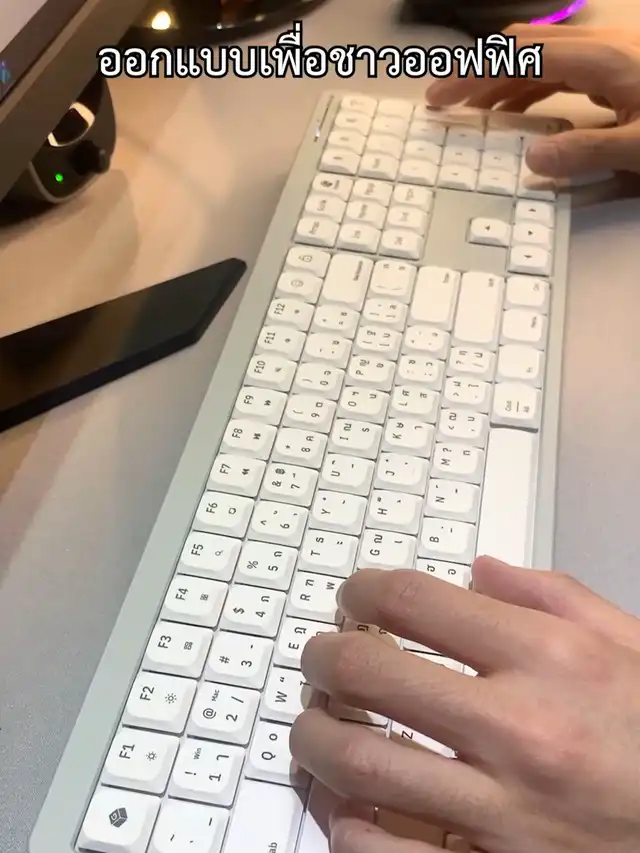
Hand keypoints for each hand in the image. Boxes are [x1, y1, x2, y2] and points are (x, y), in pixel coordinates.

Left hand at [290, 558, 639, 852]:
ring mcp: (504, 812)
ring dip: (315, 741)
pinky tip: (351, 809)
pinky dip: (352, 830)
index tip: (355, 598)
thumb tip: (478, 571)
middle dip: (324, 657)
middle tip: (320, 657)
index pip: (416, 601)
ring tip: (314, 727)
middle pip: (370, 674)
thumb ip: (554, 596)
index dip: (365, 590)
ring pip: (363, 765)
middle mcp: (521, 729)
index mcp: (550, 659)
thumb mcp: (632, 645)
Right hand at [427, 25, 639, 177]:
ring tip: (474, 110)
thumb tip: (532, 161)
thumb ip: (586, 153)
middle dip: (481, 72)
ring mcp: (611, 56)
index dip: (474, 74)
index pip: (520, 57)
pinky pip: (562, 72)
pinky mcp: (619, 69)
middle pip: (525, 48)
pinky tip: (521, 109)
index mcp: (600, 59)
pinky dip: (531, 89)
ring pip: (542, 59)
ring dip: (504, 82)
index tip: (440, 98)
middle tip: (446, 101)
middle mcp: (600, 49)